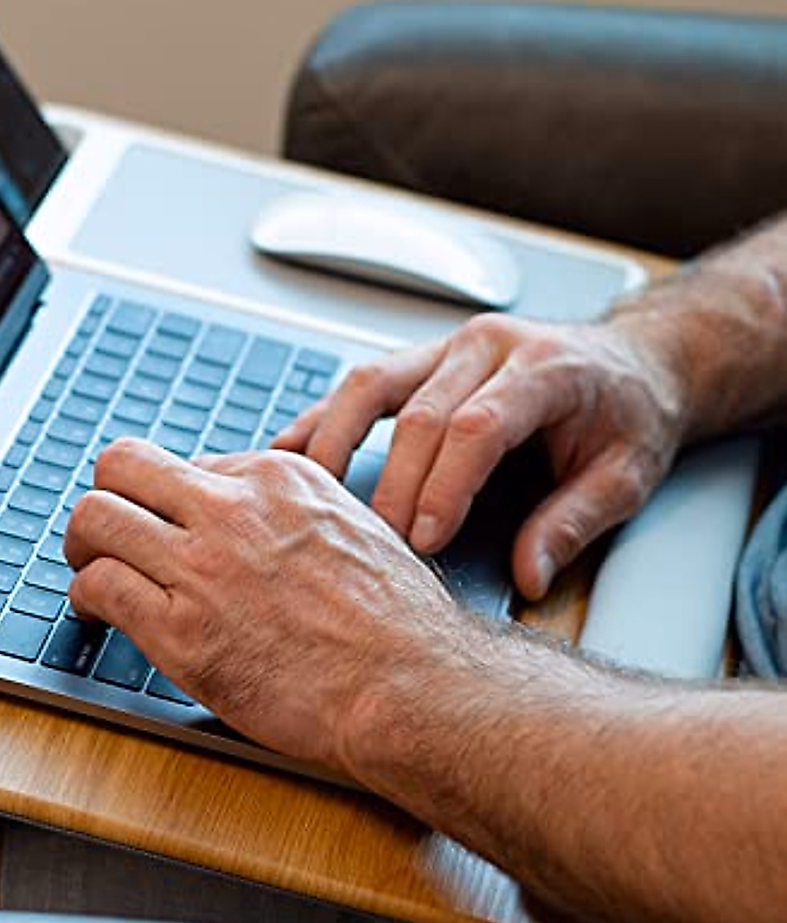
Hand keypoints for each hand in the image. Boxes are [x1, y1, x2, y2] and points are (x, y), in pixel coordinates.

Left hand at [64, 439, 459, 773]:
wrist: (410, 688)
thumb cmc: (396, 622)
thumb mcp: (354, 527)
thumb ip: (293, 511)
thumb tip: (249, 513)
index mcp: (277, 477)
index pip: (185, 464)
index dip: (168, 500)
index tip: (166, 528)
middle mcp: (232, 509)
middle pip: (123, 466)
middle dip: (108, 496)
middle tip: (105, 531)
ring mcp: (201, 568)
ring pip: (94, 518)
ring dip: (83, 544)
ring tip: (90, 569)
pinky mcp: (180, 632)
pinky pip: (99, 586)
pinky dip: (87, 598)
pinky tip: (99, 614)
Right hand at [275, 314, 688, 599]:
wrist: (631, 362)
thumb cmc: (626, 414)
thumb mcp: (626, 474)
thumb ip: (575, 522)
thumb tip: (528, 575)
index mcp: (545, 368)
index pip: (478, 425)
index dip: (444, 485)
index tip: (426, 539)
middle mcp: (489, 346)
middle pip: (421, 412)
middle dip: (393, 484)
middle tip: (378, 543)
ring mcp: (449, 347)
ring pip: (373, 383)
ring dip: (334, 439)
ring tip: (308, 492)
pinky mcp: (423, 360)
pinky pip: (363, 383)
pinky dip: (324, 417)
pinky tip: (291, 449)